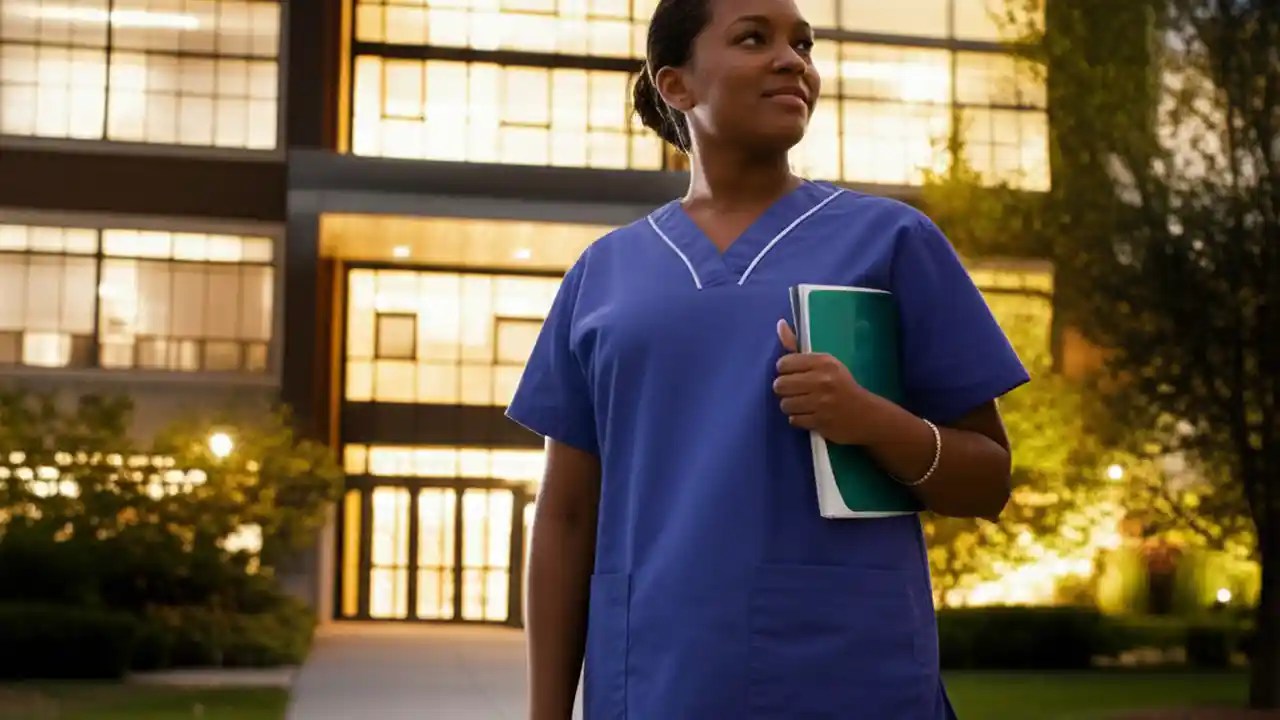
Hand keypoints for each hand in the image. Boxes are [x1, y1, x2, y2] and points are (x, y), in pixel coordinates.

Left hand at [774, 319, 880, 445]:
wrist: (866, 414)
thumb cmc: (841, 385)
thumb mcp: (825, 362)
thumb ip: (797, 346)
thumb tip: (779, 324)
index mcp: (823, 362)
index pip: (784, 363)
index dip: (785, 370)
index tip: (793, 374)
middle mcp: (822, 381)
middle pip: (780, 385)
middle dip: (785, 389)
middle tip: (796, 390)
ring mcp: (821, 403)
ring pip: (785, 404)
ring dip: (791, 405)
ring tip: (803, 403)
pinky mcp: (820, 422)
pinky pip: (793, 419)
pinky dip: (799, 418)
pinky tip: (810, 414)